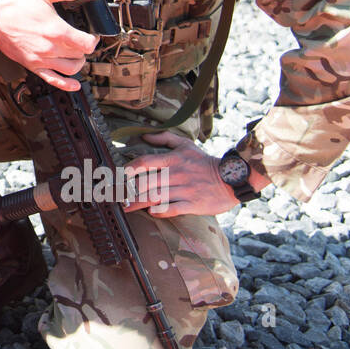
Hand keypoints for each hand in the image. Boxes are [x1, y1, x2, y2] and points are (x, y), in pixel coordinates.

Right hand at [0, 0, 98, 91]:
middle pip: (80, 56)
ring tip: (76, 55)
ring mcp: (41, 59)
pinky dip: (66, 85)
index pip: (86, 44)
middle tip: (82, 42)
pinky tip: (74, 85)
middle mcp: (50, 48)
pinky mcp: (32, 65)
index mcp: (56, 30)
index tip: (91, 36)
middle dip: (84, 49)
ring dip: (78, 63)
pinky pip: (53, 80)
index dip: (93, 39)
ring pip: (71, 69)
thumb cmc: (15, 5)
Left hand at [122, 130, 238, 217]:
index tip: (120, 175)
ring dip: (139, 203)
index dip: (130, 168)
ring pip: (156, 196)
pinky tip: (151, 212)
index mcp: (173, 159)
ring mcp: (184, 190)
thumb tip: (144, 136)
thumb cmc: (205, 162)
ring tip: (127, 207)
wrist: (232, 178)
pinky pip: (172, 209)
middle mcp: (176, 174)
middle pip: (146, 182)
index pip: (146, 161)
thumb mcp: (186, 145)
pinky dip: (160, 211)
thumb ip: (164, 138)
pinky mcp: (193, 204)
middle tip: (117, 196)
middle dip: (129, 190)